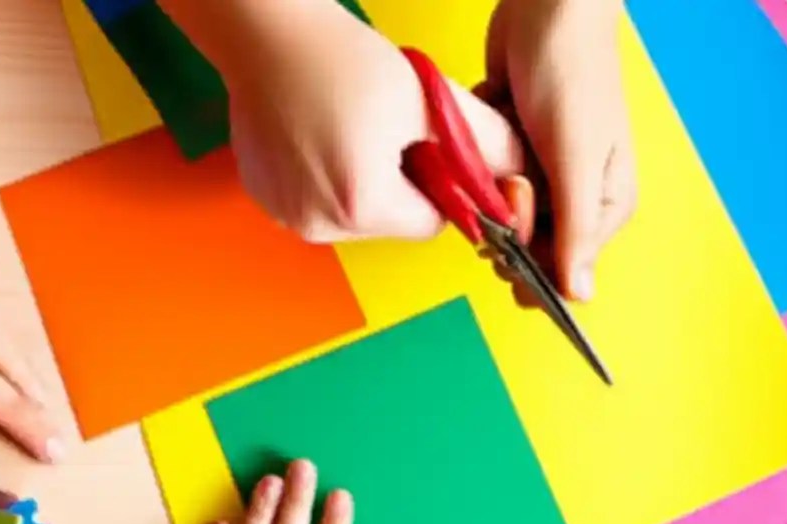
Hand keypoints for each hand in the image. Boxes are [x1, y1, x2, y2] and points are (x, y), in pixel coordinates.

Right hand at [166, 0, 521, 242]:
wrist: (267, 36)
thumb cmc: (341, 60)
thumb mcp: (428, 101)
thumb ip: (486, 143)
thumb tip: (519, 172)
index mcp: (361, 204)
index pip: (431, 224)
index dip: (442, 187)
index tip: (429, 148)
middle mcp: (319, 223)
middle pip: (393, 223)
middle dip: (403, 184)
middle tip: (389, 129)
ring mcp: (288, 216)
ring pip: (357, 214)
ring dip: (367, 181)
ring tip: (354, 129)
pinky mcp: (268, 203)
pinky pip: (320, 203)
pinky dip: (330, 178)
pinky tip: (324, 136)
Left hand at [480, 0, 637, 300]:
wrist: (548, 5)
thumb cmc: (573, 75)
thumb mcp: (576, 159)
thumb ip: (575, 230)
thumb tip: (580, 297)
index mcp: (604, 204)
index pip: (561, 269)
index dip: (529, 264)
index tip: (508, 242)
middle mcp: (574, 193)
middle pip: (525, 243)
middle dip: (505, 222)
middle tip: (504, 181)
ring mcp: (539, 169)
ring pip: (498, 212)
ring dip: (485, 189)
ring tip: (493, 151)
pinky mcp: (510, 146)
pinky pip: (482, 175)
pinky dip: (474, 161)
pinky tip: (480, 134)